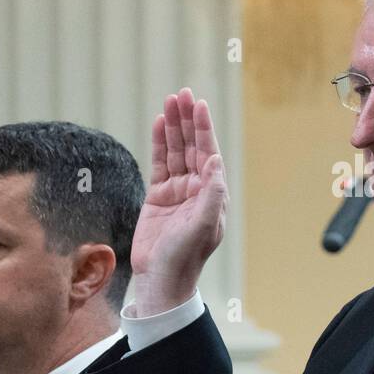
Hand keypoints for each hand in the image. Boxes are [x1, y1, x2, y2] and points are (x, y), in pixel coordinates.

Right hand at [130, 89, 227, 314]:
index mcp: (212, 194)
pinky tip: (160, 124)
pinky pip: (160, 164)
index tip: (199, 105)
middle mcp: (197, 189)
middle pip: (193, 146)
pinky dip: (160, 144)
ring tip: (170, 101)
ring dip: (174, 127)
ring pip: (176, 151)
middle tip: (183, 94)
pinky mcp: (158, 196)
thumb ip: (211, 193)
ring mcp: (177, 191)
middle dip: (188, 120)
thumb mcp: (203, 226)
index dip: (204, 129)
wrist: (161, 279)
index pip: (209, 153)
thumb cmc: (185, 257)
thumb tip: (216, 160)